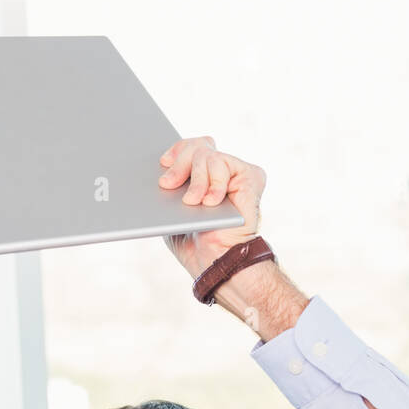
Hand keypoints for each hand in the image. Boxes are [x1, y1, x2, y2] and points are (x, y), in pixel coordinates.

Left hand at [158, 136, 266, 278]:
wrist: (216, 262)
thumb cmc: (194, 243)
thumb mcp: (171, 211)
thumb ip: (169, 187)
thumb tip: (158, 170)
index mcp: (202, 174)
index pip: (190, 146)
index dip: (176, 150)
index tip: (163, 162)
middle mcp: (221, 169)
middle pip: (198, 146)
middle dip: (180, 165)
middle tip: (168, 184)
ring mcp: (236, 172)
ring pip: (208, 155)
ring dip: (196, 181)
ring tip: (192, 202)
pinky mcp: (251, 176)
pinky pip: (225, 165)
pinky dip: (215, 184)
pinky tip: (210, 202)